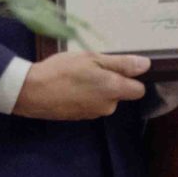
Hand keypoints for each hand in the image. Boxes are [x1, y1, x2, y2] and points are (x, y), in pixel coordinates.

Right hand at [12, 51, 150, 119]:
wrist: (32, 92)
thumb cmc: (63, 70)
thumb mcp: (91, 59)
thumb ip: (120, 64)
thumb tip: (146, 65)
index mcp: (113, 90)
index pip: (138, 90)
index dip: (131, 78)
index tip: (117, 67)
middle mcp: (108, 106)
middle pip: (120, 94)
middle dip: (110, 82)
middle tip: (90, 67)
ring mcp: (93, 114)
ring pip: (104, 99)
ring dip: (96, 89)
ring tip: (77, 76)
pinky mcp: (80, 118)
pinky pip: (90, 104)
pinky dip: (84, 96)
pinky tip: (69, 87)